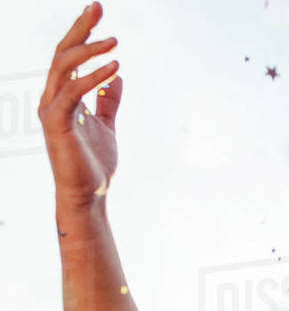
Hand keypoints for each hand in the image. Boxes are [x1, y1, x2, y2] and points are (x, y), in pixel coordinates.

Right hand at [39, 3, 121, 209]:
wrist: (89, 194)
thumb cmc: (94, 163)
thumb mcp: (106, 125)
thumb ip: (108, 101)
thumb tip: (116, 77)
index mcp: (63, 96)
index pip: (69, 55)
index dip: (82, 32)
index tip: (97, 12)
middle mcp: (53, 98)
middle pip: (63, 53)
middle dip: (80, 28)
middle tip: (98, 6)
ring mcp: (52, 110)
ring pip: (63, 68)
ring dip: (89, 51)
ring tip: (114, 41)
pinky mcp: (57, 125)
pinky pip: (73, 94)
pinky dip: (93, 78)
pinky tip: (114, 69)